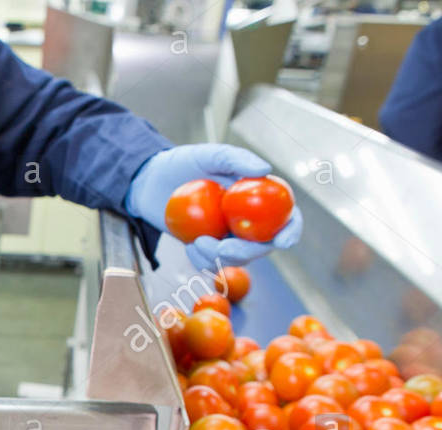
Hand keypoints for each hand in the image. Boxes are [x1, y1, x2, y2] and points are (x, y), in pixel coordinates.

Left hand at [125, 143, 302, 271]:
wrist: (151, 183)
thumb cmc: (183, 164)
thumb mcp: (208, 155)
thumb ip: (236, 159)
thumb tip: (265, 168)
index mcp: (259, 197)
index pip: (286, 216)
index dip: (291, 230)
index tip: (284, 241)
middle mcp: (249, 220)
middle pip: (261, 246)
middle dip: (245, 253)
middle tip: (223, 249)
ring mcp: (228, 236)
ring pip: (236, 259)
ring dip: (218, 258)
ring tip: (196, 242)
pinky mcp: (207, 248)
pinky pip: (211, 263)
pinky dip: (202, 260)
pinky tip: (190, 246)